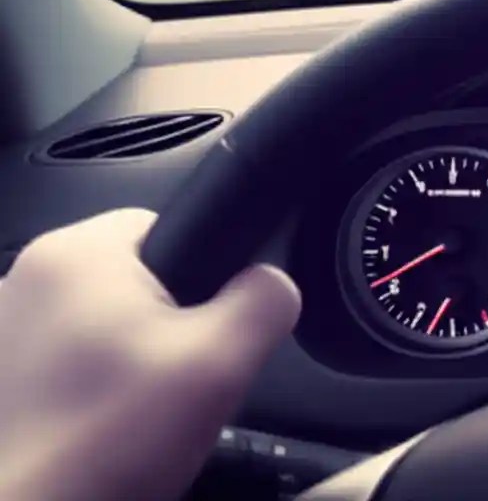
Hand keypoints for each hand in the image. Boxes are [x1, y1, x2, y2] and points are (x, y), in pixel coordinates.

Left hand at [0, 208, 300, 500]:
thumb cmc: (101, 447)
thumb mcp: (221, 364)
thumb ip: (265, 303)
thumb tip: (274, 284)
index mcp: (76, 254)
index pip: (171, 224)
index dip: (207, 280)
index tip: (203, 336)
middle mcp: (25, 277)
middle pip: (138, 278)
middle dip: (168, 326)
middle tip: (175, 384)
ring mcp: (3, 328)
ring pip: (102, 322)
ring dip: (127, 358)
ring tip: (133, 414)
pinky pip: (67, 360)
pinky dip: (91, 386)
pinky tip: (100, 427)